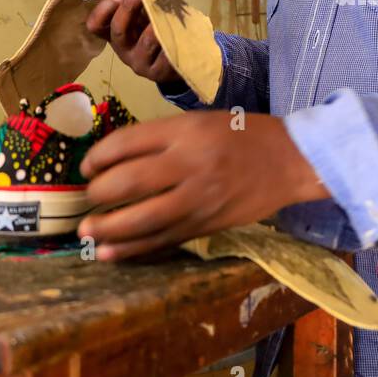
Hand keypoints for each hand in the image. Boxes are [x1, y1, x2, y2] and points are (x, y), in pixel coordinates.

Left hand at [78, 111, 328, 260]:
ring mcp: (198, 198)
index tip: (86, 167)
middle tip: (86, 199)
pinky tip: (109, 253)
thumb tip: (114, 161)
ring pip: (142, 218)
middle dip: (98, 194)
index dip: (97, 157)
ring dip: (107, 228)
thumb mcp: (200, 123)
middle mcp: (190, 164)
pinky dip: (132, 249)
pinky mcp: (206, 224)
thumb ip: (161, 139)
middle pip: (128, 182)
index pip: (126, 143)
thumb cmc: (242, 136)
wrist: (290, 161)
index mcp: (186, 132)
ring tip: (87, 231)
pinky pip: (163, 240)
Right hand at [85, 0, 178, 85]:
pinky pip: (166, 51)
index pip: (96, 25)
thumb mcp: (145, 15)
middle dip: (127, 8)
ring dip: (154, 22)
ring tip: (162, 10)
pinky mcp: (159, 72)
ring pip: (146, 41)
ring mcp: (141, 63)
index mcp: (116, 35)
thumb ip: (137, 2)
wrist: (181, 59)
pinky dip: (172, 36)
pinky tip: (177, 27)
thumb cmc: (159, 30)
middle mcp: (124, 51)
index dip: (103, 9)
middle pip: (118, 30)